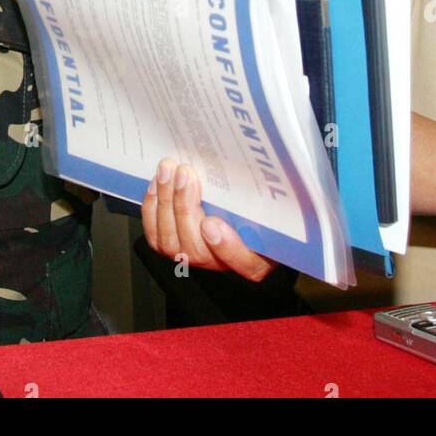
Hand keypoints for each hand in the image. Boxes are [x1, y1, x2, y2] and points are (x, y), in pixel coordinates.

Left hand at [141, 157, 276, 280]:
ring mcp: (193, 258)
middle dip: (185, 208)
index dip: (226, 247)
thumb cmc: (257, 212)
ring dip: (166, 201)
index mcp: (255, 259)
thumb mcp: (271, 209)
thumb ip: (270, 202)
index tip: (212, 224)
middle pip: (197, 249)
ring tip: (169, 170)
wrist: (237, 215)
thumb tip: (282, 175)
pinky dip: (152, 207)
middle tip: (185, 173)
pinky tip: (157, 183)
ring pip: (171, 242)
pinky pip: (155, 235)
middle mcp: (222, 264)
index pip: (246, 264)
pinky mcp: (171, 247)